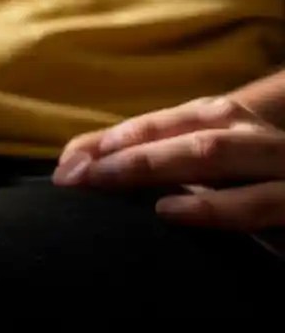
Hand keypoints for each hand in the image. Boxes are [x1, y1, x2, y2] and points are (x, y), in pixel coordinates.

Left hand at [53, 96, 284, 231]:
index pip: (171, 120)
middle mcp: (261, 135)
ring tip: (103, 180)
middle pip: (187, 130)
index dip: (117, 136)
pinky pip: (260, 202)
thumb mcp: (227, 167)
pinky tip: (172, 212)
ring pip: (215, 151)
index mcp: (241, 122)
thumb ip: (169, 162)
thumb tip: (87, 161)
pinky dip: (213, 206)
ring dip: (153, 164)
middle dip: (123, 150)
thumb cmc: (275, 179)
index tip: (67, 161)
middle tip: (70, 175)